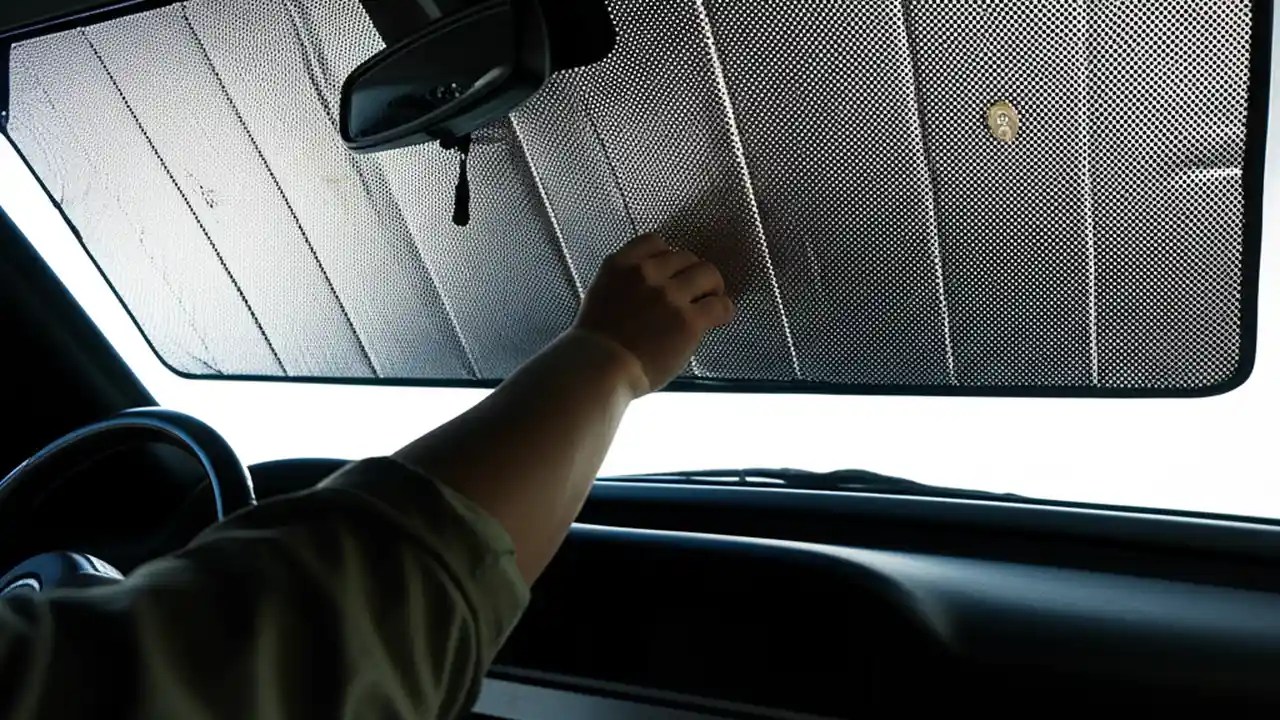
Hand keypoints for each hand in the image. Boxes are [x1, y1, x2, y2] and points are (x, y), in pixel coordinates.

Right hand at [573, 233, 735, 394]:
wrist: (598, 369)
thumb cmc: (594, 345)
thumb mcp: (601, 297)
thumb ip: (624, 285)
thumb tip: (649, 290)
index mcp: (620, 265)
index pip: (655, 242)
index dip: (668, 257)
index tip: (672, 272)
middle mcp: (646, 273)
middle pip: (685, 257)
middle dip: (691, 274)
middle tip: (694, 292)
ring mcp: (669, 295)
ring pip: (707, 273)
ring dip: (711, 287)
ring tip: (709, 302)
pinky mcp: (688, 320)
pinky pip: (719, 305)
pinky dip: (723, 310)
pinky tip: (719, 319)